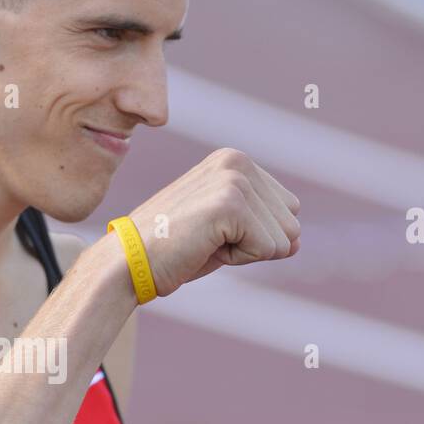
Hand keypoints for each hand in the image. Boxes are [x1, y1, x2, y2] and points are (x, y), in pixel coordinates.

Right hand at [128, 147, 300, 296]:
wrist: (127, 262)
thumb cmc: (170, 251)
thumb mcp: (224, 235)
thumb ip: (262, 230)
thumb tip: (297, 241)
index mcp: (234, 161)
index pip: (287, 210)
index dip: (253, 235)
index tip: (211, 233)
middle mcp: (237, 161)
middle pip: (290, 223)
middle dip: (253, 244)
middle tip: (206, 241)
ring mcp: (234, 179)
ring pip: (284, 239)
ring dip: (245, 252)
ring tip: (203, 243)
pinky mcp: (230, 203)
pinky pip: (268, 249)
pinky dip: (238, 259)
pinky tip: (203, 247)